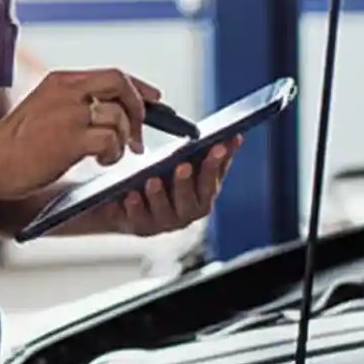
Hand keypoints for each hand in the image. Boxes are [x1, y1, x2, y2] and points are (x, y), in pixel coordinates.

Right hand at [0, 68, 161, 199]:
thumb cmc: (16, 144)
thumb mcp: (46, 110)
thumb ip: (76, 105)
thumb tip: (116, 114)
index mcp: (61, 80)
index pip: (112, 74)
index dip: (139, 87)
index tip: (155, 99)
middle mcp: (66, 90)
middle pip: (120, 83)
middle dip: (138, 109)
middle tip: (138, 135)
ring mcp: (68, 113)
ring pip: (119, 116)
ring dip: (123, 140)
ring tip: (109, 155)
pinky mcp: (70, 138)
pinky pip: (110, 140)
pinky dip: (113, 153)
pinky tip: (99, 161)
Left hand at [95, 135, 242, 236]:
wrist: (132, 204)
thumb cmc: (168, 180)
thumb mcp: (188, 166)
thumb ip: (211, 156)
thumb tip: (234, 136)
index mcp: (202, 198)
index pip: (212, 182)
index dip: (215, 165)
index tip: (218, 147)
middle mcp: (186, 214)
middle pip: (189, 200)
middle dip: (186, 183)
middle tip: (183, 166)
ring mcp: (163, 222)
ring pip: (163, 211)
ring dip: (159, 196)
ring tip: (152, 180)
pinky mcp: (141, 227)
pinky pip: (137, 219)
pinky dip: (134, 208)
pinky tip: (130, 195)